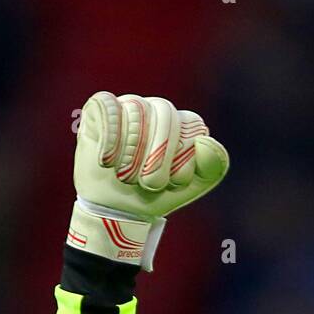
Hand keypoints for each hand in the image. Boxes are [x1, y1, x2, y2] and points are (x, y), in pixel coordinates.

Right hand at [66, 91, 229, 271]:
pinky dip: (110, 138)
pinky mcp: (101, 108)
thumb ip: (211, 167)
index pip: (192, 123)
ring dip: (131, 155)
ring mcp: (129, 105)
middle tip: (148, 185)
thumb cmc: (154, 195)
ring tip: (126, 177)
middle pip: (166, 113)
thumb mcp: (189, 188)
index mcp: (183, 123)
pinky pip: (108, 107)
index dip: (182, 157)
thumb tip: (204, 139)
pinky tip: (107, 161)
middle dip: (158, 158)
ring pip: (137, 111)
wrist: (117, 209)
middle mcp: (157, 109)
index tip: (171, 182)